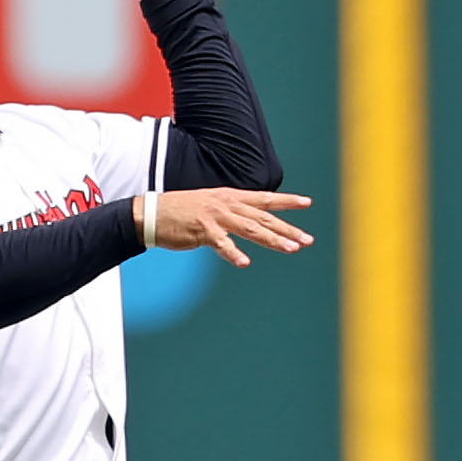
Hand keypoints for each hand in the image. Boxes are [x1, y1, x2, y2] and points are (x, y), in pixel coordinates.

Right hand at [143, 188, 314, 267]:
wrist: (154, 214)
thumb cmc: (183, 212)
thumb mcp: (212, 205)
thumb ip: (233, 212)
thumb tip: (250, 221)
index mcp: (231, 197)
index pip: (265, 199)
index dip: (286, 201)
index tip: (307, 202)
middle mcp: (227, 205)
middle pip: (264, 217)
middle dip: (288, 228)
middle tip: (307, 239)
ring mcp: (216, 218)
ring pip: (251, 229)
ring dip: (272, 240)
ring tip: (291, 248)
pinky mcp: (203, 232)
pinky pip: (222, 245)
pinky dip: (234, 254)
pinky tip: (245, 263)